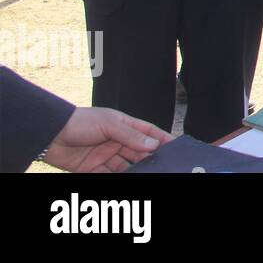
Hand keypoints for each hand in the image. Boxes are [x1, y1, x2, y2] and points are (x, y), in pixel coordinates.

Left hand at [43, 107, 172, 172]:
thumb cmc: (79, 121)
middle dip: (150, 158)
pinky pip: (110, 175)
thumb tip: (154, 144)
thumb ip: (130, 136)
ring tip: (145, 174)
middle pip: (139, 152)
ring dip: (136, 170)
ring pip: (127, 166)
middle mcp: (117, 141)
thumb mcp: (108, 124)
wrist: (49, 134)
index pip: (148, 132)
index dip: (162, 138)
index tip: (175, 146)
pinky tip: (128, 179)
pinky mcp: (93, 169)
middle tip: (161, 166)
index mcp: (123, 126)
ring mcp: (105, 156)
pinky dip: (120, 178)